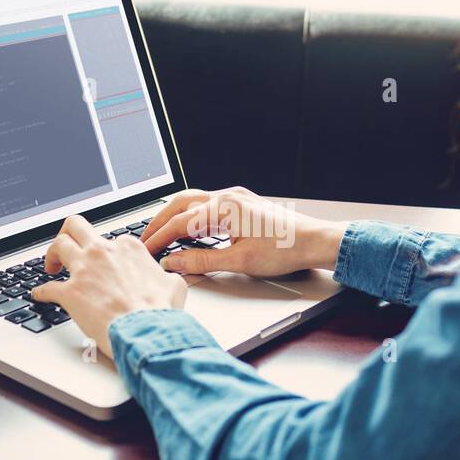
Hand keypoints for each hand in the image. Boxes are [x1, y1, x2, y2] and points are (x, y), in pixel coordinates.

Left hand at [32, 215, 187, 356]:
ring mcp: (84, 269)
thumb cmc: (158, 311)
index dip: (107, 251)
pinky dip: (41, 292)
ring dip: (51, 255)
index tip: (104, 260)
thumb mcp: (173, 285)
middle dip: (68, 233)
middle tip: (65, 245)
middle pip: (76, 227)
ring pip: (58, 245)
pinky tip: (39, 295)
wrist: (145, 330)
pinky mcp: (70, 292)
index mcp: (128, 247)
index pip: (111, 239)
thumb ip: (165, 276)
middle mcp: (103, 252)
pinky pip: (47, 288)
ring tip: (51, 266)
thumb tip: (167, 279)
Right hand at [141, 187, 347, 276]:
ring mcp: (236, 199)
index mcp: (224, 206)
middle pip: (181, 205)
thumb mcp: (239, 260)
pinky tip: (188, 229)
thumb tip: (174, 262)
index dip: (159, 238)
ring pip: (194, 202)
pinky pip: (208, 206)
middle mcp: (228, 197)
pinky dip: (191, 216)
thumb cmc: (286, 249)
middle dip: (159, 222)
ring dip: (174, 216)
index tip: (145, 251)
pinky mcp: (243, 206)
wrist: (315, 242)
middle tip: (143, 239)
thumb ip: (201, 260)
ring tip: (160, 233)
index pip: (180, 222)